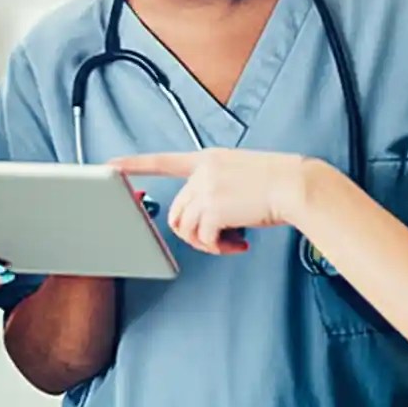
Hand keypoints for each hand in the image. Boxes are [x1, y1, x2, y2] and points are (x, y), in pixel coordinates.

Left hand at [112, 149, 312, 255]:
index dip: (134, 165)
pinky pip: (202, 238)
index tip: (109, 166)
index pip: (164, 160)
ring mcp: (206, 188)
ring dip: (207, 242)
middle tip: (222, 239)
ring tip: (232, 241)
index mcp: (209, 158)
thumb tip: (207, 220)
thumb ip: (218, 189)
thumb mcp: (243, 175)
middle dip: (195, 232)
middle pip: (177, 210)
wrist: (298, 185)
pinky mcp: (213, 208)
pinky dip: (219, 248)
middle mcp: (203, 171)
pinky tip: (239, 244)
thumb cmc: (280, 183)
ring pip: (186, 227)